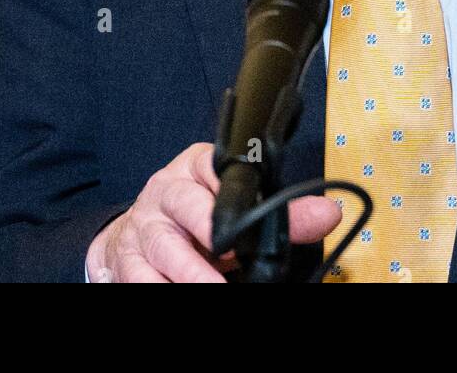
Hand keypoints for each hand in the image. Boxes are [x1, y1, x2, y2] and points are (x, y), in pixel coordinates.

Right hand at [86, 142, 342, 281]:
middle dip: (210, 229)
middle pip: (186, 204)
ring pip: (164, 247)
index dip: (233, 186)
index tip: (251, 212)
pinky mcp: (128, 259)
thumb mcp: (234, 206)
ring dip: (191, 272)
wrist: (132, 237)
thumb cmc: (194, 217)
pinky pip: (142, 277)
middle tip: (234, 252)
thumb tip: (329, 213)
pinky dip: (163, 289)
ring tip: (217, 287)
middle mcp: (166, 191)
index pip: (214, 164)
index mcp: (196, 168)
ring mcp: (145, 225)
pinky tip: (181, 293)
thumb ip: (282, 213)